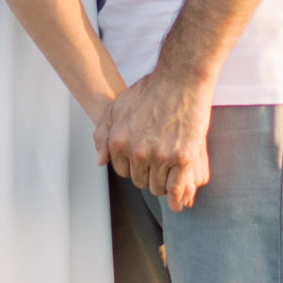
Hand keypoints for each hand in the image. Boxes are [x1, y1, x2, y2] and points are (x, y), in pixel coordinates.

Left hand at [94, 70, 212, 211]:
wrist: (180, 80)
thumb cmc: (149, 91)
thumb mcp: (116, 108)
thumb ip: (103, 134)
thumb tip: (100, 162)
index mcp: (118, 142)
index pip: (123, 171)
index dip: (133, 166)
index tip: (144, 161)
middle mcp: (137, 152)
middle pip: (140, 181)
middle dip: (148, 175)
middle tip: (159, 167)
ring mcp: (160, 156)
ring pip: (157, 186)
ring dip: (163, 185)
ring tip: (169, 177)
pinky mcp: (182, 158)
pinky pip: (176, 187)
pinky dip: (176, 197)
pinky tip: (177, 202)